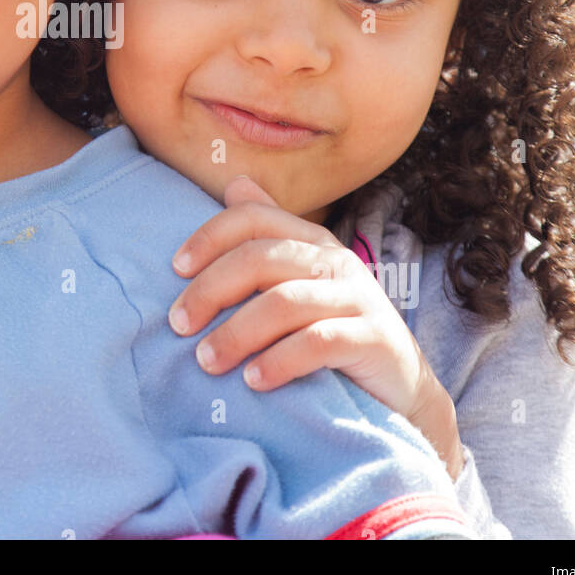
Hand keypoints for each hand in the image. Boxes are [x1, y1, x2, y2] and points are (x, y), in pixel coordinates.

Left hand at [167, 174, 463, 477]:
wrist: (400, 391)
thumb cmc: (334, 334)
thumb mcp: (299, 282)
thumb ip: (267, 238)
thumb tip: (234, 183)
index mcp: (311, 241)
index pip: (253, 217)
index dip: (209, 237)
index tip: (174, 269)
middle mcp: (336, 261)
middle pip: (260, 258)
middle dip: (211, 290)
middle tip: (179, 325)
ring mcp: (359, 298)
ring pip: (284, 302)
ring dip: (236, 333)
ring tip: (206, 361)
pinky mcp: (374, 338)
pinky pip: (318, 342)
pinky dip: (279, 361)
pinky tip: (253, 380)